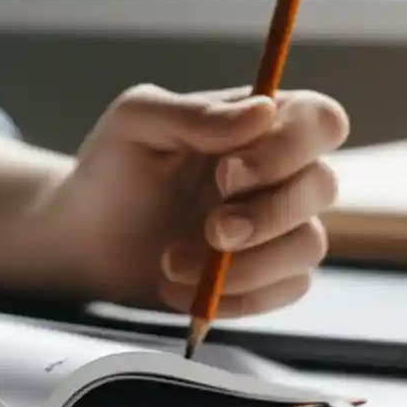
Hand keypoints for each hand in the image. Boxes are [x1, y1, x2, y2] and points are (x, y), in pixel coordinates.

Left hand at [30, 84, 348, 314]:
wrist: (83, 236)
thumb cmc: (111, 167)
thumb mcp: (136, 123)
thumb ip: (195, 114)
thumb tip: (264, 110)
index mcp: (256, 124)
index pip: (320, 121)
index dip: (292, 147)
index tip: (228, 171)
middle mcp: (278, 172)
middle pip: (323, 186)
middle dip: (266, 215)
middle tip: (210, 229)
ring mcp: (278, 226)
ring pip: (310, 245)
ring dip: (247, 263)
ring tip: (172, 263)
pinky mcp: (268, 275)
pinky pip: (288, 290)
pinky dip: (237, 297)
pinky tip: (180, 288)